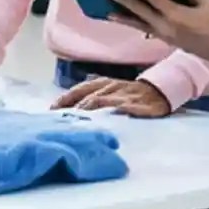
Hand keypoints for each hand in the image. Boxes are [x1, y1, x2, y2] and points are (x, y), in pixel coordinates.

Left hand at [51, 77, 172, 117]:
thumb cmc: (127, 94)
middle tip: (60, 123)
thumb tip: (65, 109)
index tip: (50, 112)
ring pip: (101, 103)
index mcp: (100, 84)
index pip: (77, 90)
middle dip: (73, 111)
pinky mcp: (135, 105)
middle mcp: (109, 87)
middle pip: (87, 98)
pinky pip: (122, 110)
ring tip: (75, 125)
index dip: (64, 100)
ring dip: (87, 113)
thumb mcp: (107, 91)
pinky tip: (102, 125)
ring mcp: (122, 96)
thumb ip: (89, 97)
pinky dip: (111, 115)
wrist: (157, 91)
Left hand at [106, 0, 208, 64]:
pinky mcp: (174, 44)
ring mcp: (170, 39)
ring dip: (126, 19)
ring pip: (142, 27)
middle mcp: (168, 29)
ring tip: (110, 13)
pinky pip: (151, 33)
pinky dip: (139, 26)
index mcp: (176, 16)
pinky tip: (133, 23)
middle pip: (141, 13)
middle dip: (124, 2)